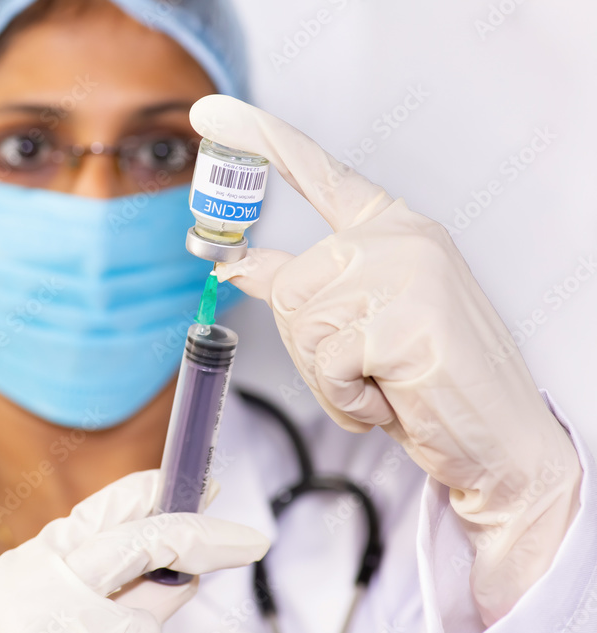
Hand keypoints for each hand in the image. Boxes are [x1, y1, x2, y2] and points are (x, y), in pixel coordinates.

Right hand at [0, 470, 267, 632]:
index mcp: (39, 556)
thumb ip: (112, 580)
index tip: (202, 486)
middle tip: (250, 541)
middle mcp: (49, 584)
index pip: (110, 508)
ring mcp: (68, 629)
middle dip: (204, 538)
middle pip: (147, 542)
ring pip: (145, 623)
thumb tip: (180, 570)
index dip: (163, 494)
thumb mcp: (48, 600)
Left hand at [191, 94, 581, 624]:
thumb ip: (303, 286)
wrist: (499, 440)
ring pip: (300, 323)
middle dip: (308, 347)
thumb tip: (235, 265)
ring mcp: (408, 271)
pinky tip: (391, 398)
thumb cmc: (427, 380)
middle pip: (288, 284)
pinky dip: (347, 397)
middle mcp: (402, 236)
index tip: (213, 112)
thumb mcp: (360, 321)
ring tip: (382, 382)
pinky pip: (329, 361)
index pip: (318, 172)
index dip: (262, 140)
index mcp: (393, 227)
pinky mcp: (407, 318)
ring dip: (328, 376)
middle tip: (362, 369)